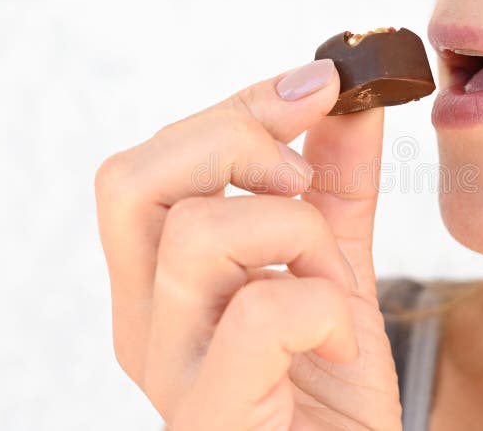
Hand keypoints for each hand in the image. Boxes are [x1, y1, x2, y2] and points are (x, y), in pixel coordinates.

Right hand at [94, 59, 400, 429]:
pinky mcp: (211, 413)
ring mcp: (170, 369)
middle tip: (303, 175)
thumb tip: (346, 97)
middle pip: (136, 178)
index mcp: (157, 280)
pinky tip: (339, 340)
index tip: (319, 84)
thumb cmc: (328, 385)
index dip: (236, 108)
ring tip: (333, 279)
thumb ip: (335, 184)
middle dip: (236, 142)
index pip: (150, 162)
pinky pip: (258, 311)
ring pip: (198, 232)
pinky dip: (322, 305)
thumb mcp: (334, 266)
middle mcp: (141, 321)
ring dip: (296, 233)